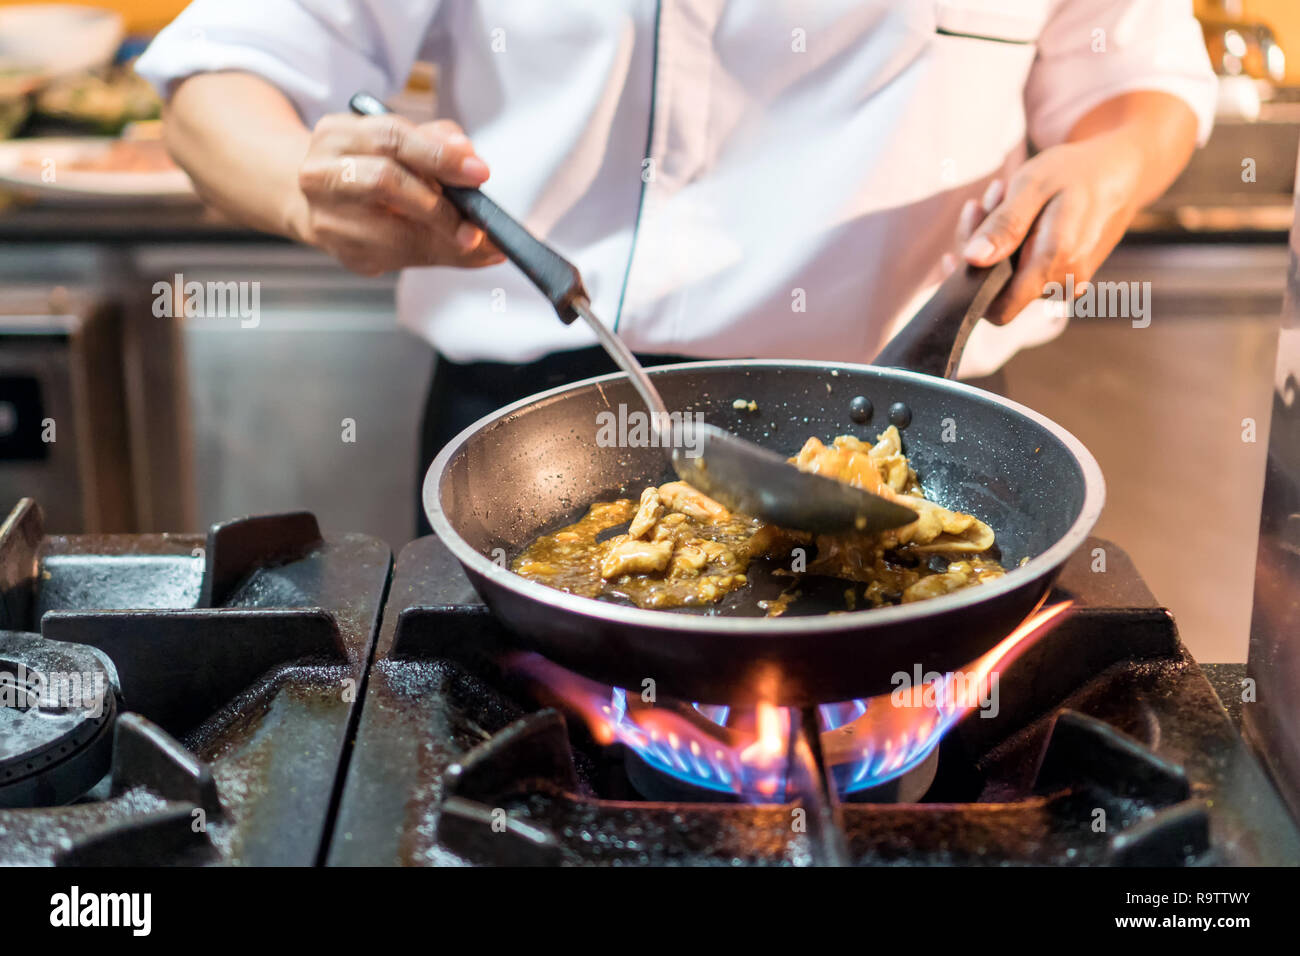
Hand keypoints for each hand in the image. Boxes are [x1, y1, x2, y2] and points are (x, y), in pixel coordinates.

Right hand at [291, 112, 504, 275]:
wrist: (319, 201)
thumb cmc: (370, 165)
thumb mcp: (399, 140)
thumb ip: (436, 142)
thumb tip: (471, 160)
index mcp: (338, 134)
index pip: (392, 138)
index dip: (439, 155)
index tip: (479, 173)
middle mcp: (322, 174)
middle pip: (385, 182)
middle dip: (440, 205)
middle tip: (477, 223)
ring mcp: (327, 219)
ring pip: (391, 232)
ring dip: (442, 238)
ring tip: (472, 240)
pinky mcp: (343, 254)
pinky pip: (397, 260)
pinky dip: (435, 256)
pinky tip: (457, 251)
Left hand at [949, 133, 1145, 324]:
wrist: (1121, 170)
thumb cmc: (1078, 172)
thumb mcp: (1033, 186)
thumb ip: (1004, 226)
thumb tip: (973, 260)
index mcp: (1055, 264)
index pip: (998, 309)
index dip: (971, 286)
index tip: (957, 250)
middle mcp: (1063, 283)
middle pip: (998, 289)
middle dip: (981, 247)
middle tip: (983, 202)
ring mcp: (1066, 283)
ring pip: (1010, 277)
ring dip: (995, 239)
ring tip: (1001, 195)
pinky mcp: (1065, 276)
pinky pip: (1026, 269)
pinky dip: (1013, 242)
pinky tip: (1016, 208)